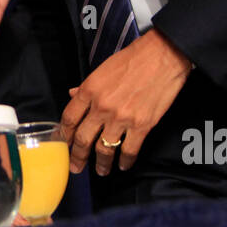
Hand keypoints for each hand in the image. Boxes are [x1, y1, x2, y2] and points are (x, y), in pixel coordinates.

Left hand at [59, 29, 191, 175]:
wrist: (162, 56)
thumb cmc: (133, 58)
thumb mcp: (103, 69)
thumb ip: (87, 86)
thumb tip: (72, 94)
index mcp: (89, 90)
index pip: (69, 119)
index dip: (64, 135)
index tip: (64, 145)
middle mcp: (102, 107)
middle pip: (83, 139)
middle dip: (78, 157)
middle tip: (76, 167)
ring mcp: (121, 118)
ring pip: (104, 149)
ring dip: (101, 164)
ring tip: (100, 171)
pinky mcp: (142, 126)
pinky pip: (129, 151)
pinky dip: (125, 162)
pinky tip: (123, 165)